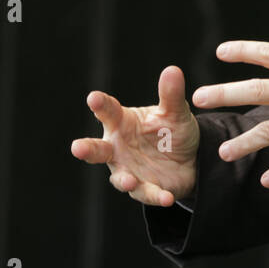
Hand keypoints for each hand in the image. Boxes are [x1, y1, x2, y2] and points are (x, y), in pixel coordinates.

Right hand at [70, 65, 199, 205]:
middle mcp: (118, 147)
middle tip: (77, 147)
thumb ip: (171, 95)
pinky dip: (156, 195)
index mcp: (122, 123)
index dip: (100, 105)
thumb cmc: (173, 130)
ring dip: (124, 179)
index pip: (108, 111)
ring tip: (130, 180)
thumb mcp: (175, 112)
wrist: (191, 159)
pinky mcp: (144, 188)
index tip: (93, 98)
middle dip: (87, 149)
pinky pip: (147, 193)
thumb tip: (172, 70)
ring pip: (119, 177)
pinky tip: (166, 197)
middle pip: (98, 149)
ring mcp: (128, 169)